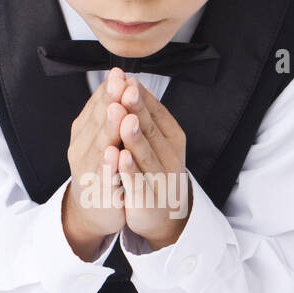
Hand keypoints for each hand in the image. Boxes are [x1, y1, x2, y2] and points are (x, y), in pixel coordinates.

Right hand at [63, 67, 128, 254]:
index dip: (108, 90)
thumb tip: (119, 79)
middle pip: (97, 121)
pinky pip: (102, 177)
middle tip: (120, 83)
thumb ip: (109, 113)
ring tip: (118, 110)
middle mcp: (81, 148)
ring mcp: (87, 170)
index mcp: (84, 132)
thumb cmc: (103, 169)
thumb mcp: (104, 137)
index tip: (120, 73)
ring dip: (108, 128)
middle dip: (109, 102)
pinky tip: (114, 153)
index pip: (96, 106)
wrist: (94, 209)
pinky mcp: (96, 192)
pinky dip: (107, 165)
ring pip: (99, 146)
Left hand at [116, 78, 191, 248]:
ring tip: (124, 116)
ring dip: (134, 135)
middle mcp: (170, 157)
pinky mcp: (147, 200)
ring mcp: (160, 179)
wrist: (159, 214)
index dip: (141, 97)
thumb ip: (145, 115)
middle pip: (150, 129)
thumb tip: (129, 81)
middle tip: (126, 88)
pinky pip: (138, 182)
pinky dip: (129, 169)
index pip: (156, 113)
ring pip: (145, 155)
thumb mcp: (154, 141)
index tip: (127, 78)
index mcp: (172, 138)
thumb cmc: (152, 170)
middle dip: (137, 109)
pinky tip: (120, 156)